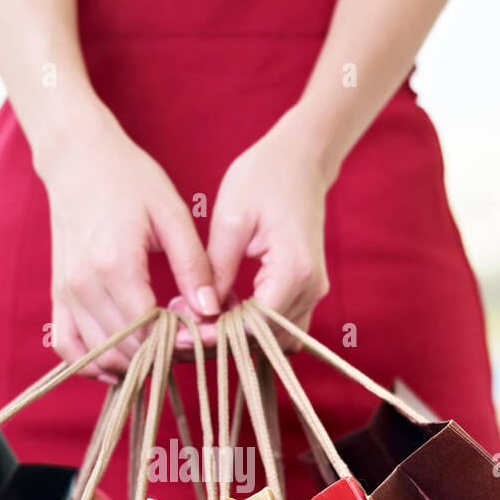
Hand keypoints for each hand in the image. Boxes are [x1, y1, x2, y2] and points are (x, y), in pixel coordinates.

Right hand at [37, 101, 217, 378]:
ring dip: (133, 363)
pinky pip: (67, 346)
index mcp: (115, 264)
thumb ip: (193, 265)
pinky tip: (122, 360)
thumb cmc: (130, 178)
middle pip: (125, 347)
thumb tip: (210, 311)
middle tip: (192, 345)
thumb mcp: (171, 214)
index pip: (148, 328)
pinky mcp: (58, 295)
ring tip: (164, 350)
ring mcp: (66, 293)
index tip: (204, 337)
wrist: (77, 158)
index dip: (180, 342)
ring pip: (98, 354)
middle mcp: (84, 284)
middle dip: (163, 355)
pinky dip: (92, 363)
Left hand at [180, 109, 332, 354]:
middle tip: (186, 330)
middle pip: (267, 338)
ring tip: (204, 321)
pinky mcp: (308, 289)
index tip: (185, 332)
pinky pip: (283, 326)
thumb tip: (201, 311)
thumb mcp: (231, 220)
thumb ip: (216, 270)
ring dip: (242, 338)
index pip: (256, 324)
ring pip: (278, 340)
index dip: (219, 334)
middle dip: (226, 340)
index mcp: (293, 269)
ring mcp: (313, 291)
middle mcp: (311, 287)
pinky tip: (226, 311)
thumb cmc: (263, 178)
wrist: (301, 159)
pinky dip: (256, 328)